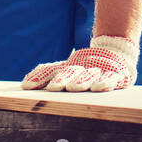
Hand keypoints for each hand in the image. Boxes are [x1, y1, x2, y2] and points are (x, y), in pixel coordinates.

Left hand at [21, 35, 138, 91]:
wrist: (115, 54)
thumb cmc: (84, 68)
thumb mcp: (64, 70)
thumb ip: (44, 75)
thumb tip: (24, 85)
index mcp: (69, 67)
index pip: (54, 70)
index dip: (43, 77)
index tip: (33, 87)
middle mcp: (83, 67)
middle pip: (72, 71)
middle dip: (63, 79)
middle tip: (54, 87)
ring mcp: (100, 70)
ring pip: (90, 75)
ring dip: (82, 80)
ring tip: (74, 87)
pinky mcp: (116, 75)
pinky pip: (111, 78)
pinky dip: (105, 82)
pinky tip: (99, 87)